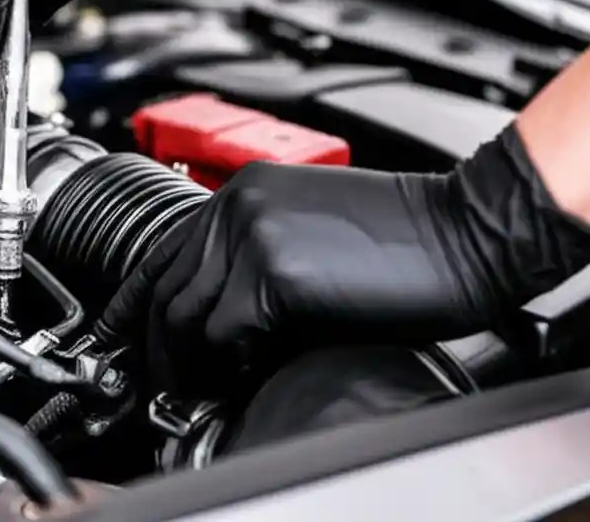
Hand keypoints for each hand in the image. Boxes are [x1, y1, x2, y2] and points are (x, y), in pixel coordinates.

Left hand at [98, 125, 589, 395]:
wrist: (470, 231)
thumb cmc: (409, 237)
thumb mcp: (312, 229)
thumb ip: (257, 257)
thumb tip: (220, 321)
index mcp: (245, 192)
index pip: (162, 251)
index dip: (132, 304)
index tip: (119, 341)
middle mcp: (239, 207)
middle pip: (164, 289)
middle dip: (156, 348)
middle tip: (163, 388)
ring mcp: (255, 237)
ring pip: (185, 316)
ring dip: (189, 365)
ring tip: (202, 396)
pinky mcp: (278, 276)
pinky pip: (224, 336)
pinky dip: (225, 368)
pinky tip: (241, 383)